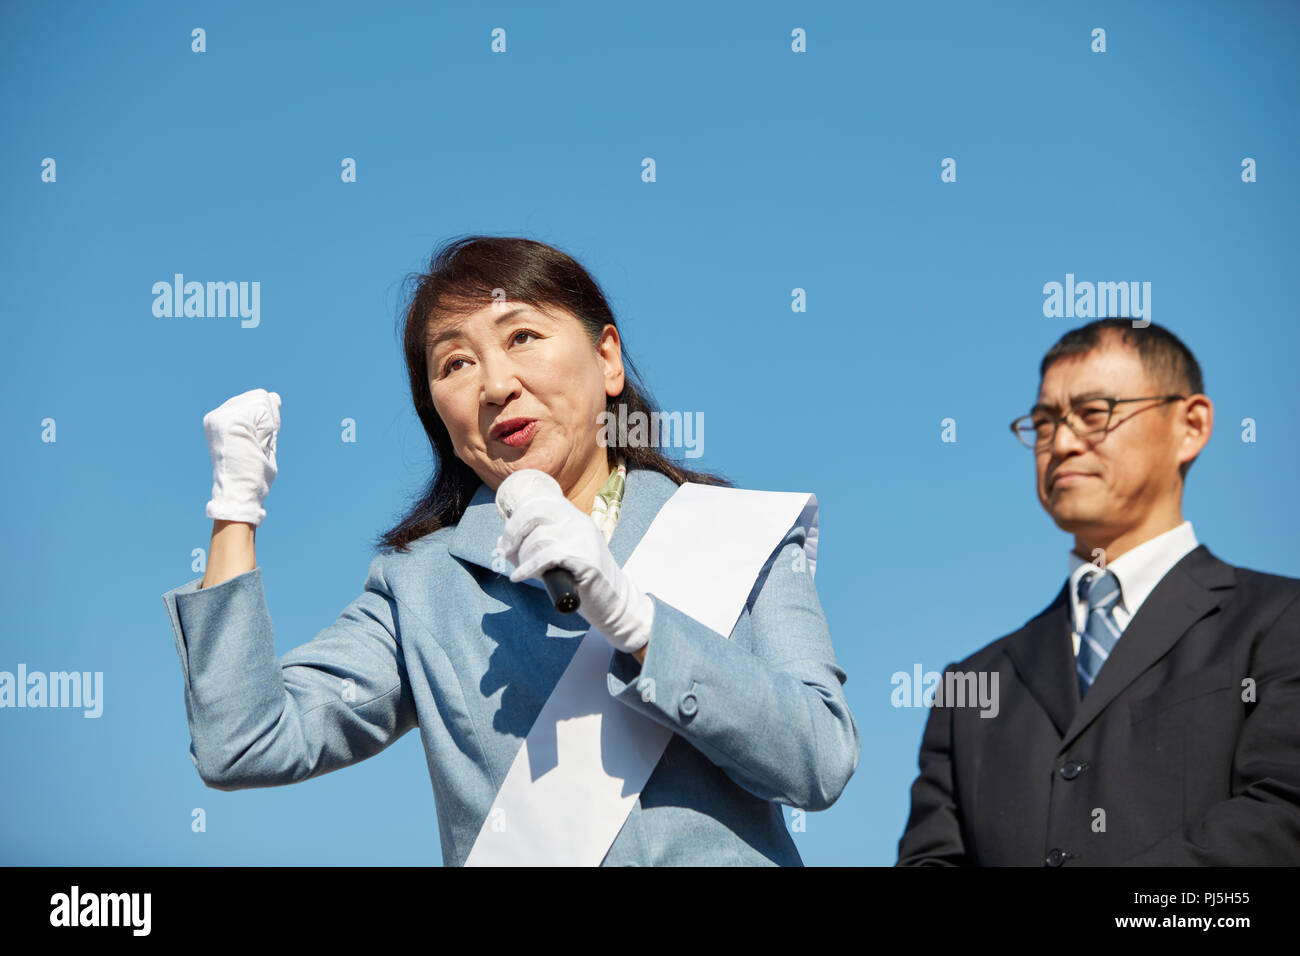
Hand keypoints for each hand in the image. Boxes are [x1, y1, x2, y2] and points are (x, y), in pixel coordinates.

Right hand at [203, 388, 280, 526]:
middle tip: (255, 447)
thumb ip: (267, 420)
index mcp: (222, 420)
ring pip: (263, 401)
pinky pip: (262, 408)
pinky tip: (254, 443)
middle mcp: (217, 415)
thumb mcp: (263, 441)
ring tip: (254, 447)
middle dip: (268, 422)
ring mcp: (220, 416)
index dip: (266, 423)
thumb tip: (275, 396)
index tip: (254, 446)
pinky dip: (267, 428)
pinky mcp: (227, 419)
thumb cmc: (253, 475)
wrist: (241, 493)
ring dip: (268, 427)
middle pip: (261, 396)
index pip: (257, 401)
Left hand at [498, 493, 653, 653]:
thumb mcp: (560, 555)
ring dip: (522, 557)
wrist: (615, 602)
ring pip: (539, 538)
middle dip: (513, 532)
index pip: (540, 501)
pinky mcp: (585, 559)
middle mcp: (580, 522)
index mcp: (574, 517)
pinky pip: (546, 557)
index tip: (507, 540)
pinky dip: (528, 568)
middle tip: (506, 552)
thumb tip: (502, 541)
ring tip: (523, 571)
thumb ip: (537, 545)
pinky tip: (520, 577)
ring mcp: (584, 539)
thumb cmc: (582, 581)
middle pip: (536, 512)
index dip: (517, 518)